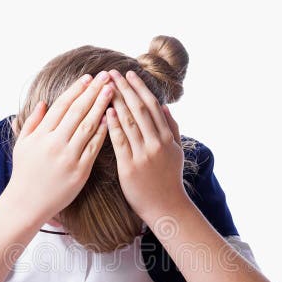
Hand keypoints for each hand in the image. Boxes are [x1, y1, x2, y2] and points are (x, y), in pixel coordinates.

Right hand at [6, 71, 114, 223]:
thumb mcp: (22, 145)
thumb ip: (32, 122)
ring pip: (88, 126)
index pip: (61, 106)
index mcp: (40, 135)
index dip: (76, 90)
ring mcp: (68, 157)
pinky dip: (102, 131)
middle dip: (93, 92)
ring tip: (112, 91)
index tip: (88, 78)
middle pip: (77, 111)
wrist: (27, 203)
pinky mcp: (80, 172)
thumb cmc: (24, 173)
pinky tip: (110, 118)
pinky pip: (94, 147)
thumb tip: (43, 103)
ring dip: (101, 106)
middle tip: (106, 76)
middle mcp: (54, 143)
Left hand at [105, 69, 190, 224]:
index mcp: (167, 138)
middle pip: (140, 109)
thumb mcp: (176, 151)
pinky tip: (104, 113)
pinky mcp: (130, 168)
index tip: (129, 74)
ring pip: (130, 122)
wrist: (167, 207)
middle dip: (126, 89)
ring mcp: (144, 155)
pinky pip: (120, 142)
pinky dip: (113, 126)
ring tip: (105, 87)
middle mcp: (157, 143)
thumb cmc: (169, 180)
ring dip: (117, 102)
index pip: (153, 106)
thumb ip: (172, 128)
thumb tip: (165, 106)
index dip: (140, 88)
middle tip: (112, 73)